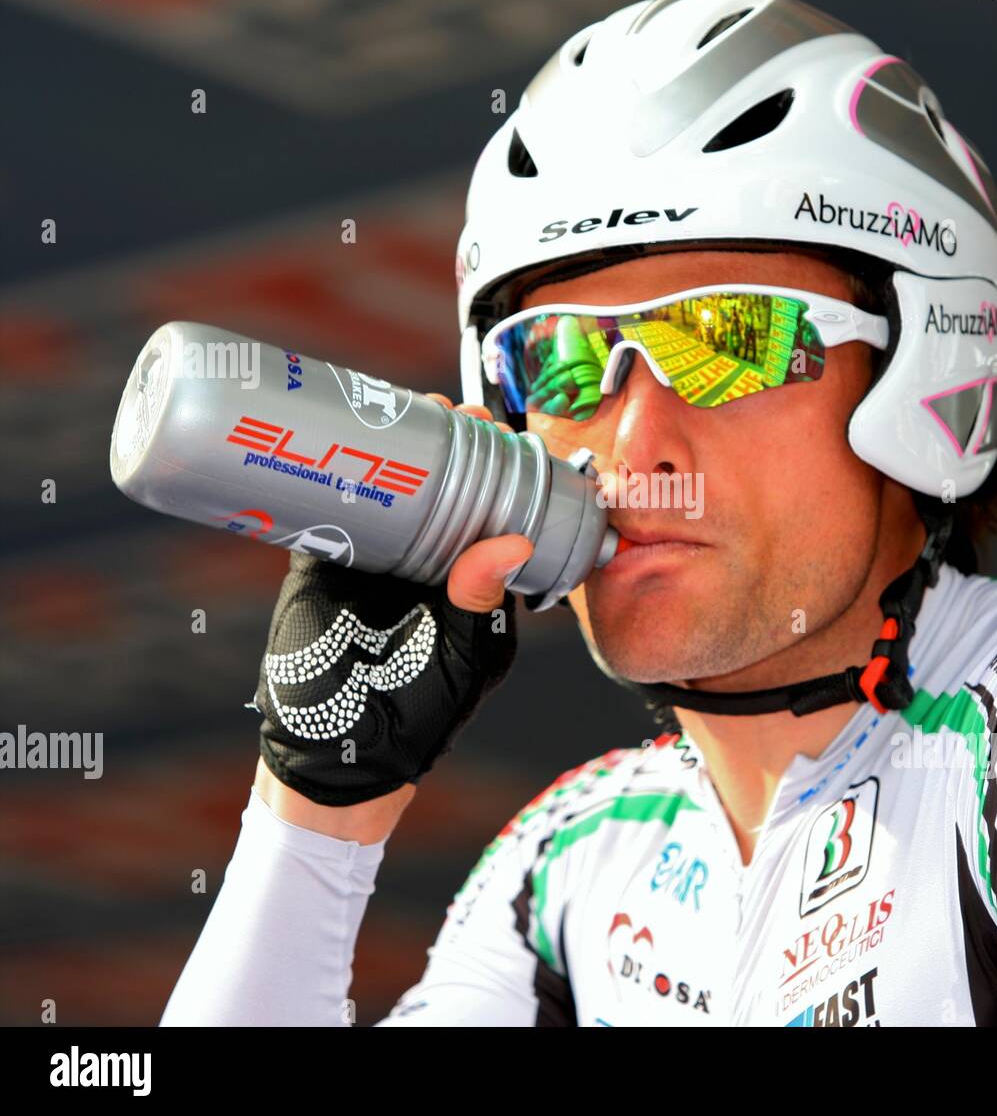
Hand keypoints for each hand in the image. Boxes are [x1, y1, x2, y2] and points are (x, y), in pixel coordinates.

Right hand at [253, 397, 532, 807]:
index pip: (488, 509)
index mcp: (468, 579)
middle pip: (438, 485)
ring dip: (392, 445)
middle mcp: (423, 561)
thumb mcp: (461, 656)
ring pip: (384, 486)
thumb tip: (510, 540)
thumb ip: (479, 603)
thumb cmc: (416, 715)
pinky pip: (327, 505)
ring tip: (404, 408)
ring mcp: (371, 557)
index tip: (495, 432)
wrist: (332, 754)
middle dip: (443, 442)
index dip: (494, 468)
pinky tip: (339, 432)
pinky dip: (332, 468)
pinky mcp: (319, 561)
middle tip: (445, 410)